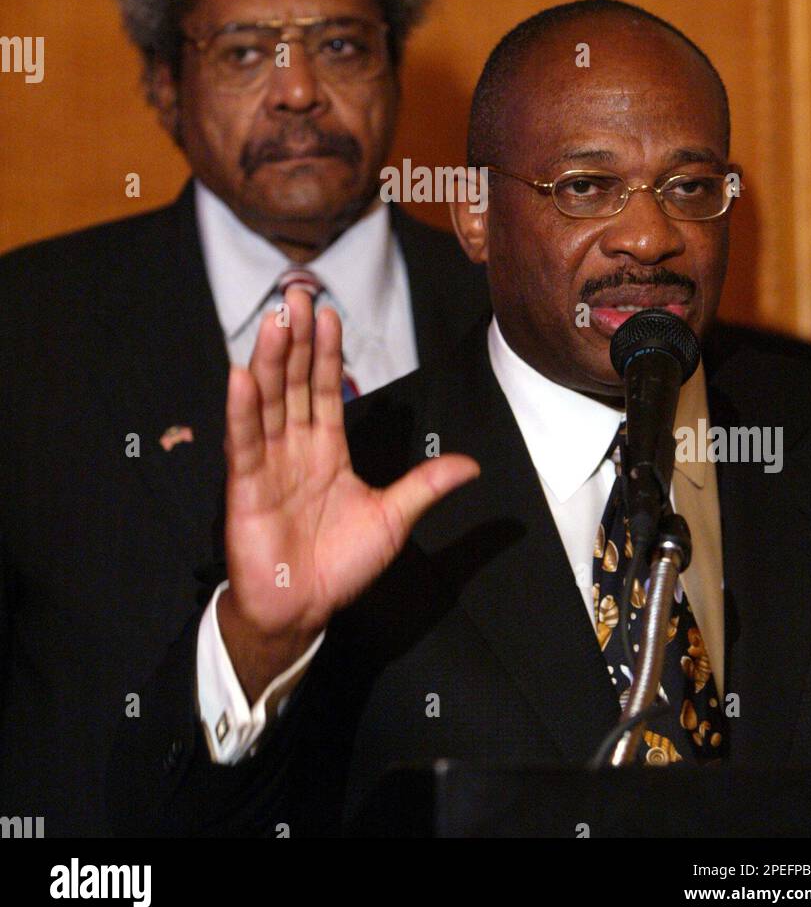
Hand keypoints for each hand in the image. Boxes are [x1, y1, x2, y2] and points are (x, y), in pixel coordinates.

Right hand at [219, 289, 479, 700]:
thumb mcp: (394, 520)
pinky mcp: (245, 487)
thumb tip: (472, 465)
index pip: (325, 389)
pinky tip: (241, 376)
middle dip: (297, 340)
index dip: (328, 352)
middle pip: (294, 383)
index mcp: (326, 449)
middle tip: (297, 295)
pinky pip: (244, 442)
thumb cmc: (340, 565)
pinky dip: (242, 410)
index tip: (331, 312)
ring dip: (270, 361)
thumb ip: (425, 486)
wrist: (302, 611)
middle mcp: (294, 447)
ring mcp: (268, 464)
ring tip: (276, 321)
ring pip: (269, 402)